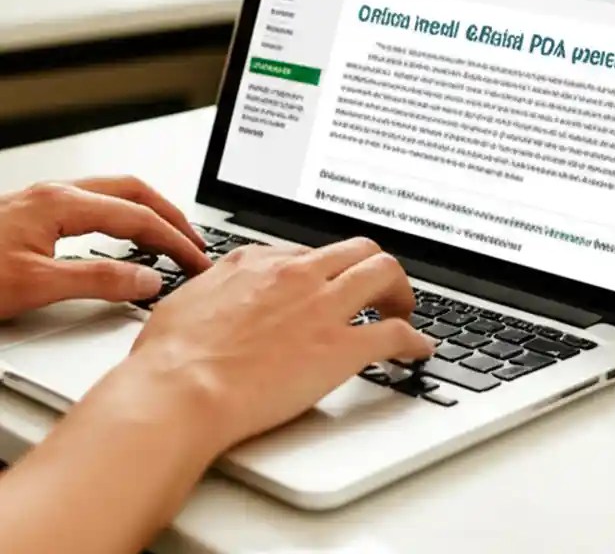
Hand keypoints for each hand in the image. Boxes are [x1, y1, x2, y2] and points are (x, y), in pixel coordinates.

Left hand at [0, 177, 211, 318]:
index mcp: (59, 203)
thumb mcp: (35, 285)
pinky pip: (92, 208)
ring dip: (147, 214)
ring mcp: (39, 203)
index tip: (197, 262)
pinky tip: (122, 241)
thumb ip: (99, 280)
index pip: (138, 218)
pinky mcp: (30, 218)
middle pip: (132, 192)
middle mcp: (51, 195)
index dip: (175, 241)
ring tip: (169, 239)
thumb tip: (147, 279)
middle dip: (170, 216)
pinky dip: (121, 221)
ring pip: (111, 196)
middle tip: (196, 243)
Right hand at [121, 239, 435, 453]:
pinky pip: (395, 334)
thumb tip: (218, 290)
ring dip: (402, 291)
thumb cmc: (170, 359)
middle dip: (375, 267)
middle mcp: (297, 275)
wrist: (179, 391)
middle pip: (358, 249)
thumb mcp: (186, 300)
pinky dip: (415, 341)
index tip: (331, 285)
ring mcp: (323, 308)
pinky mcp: (342, 347)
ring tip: (405, 311)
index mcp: (258, 262)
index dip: (326, 271)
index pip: (309, 253)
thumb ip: (214, 288)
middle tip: (381, 290)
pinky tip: (418, 351)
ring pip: (385, 273)